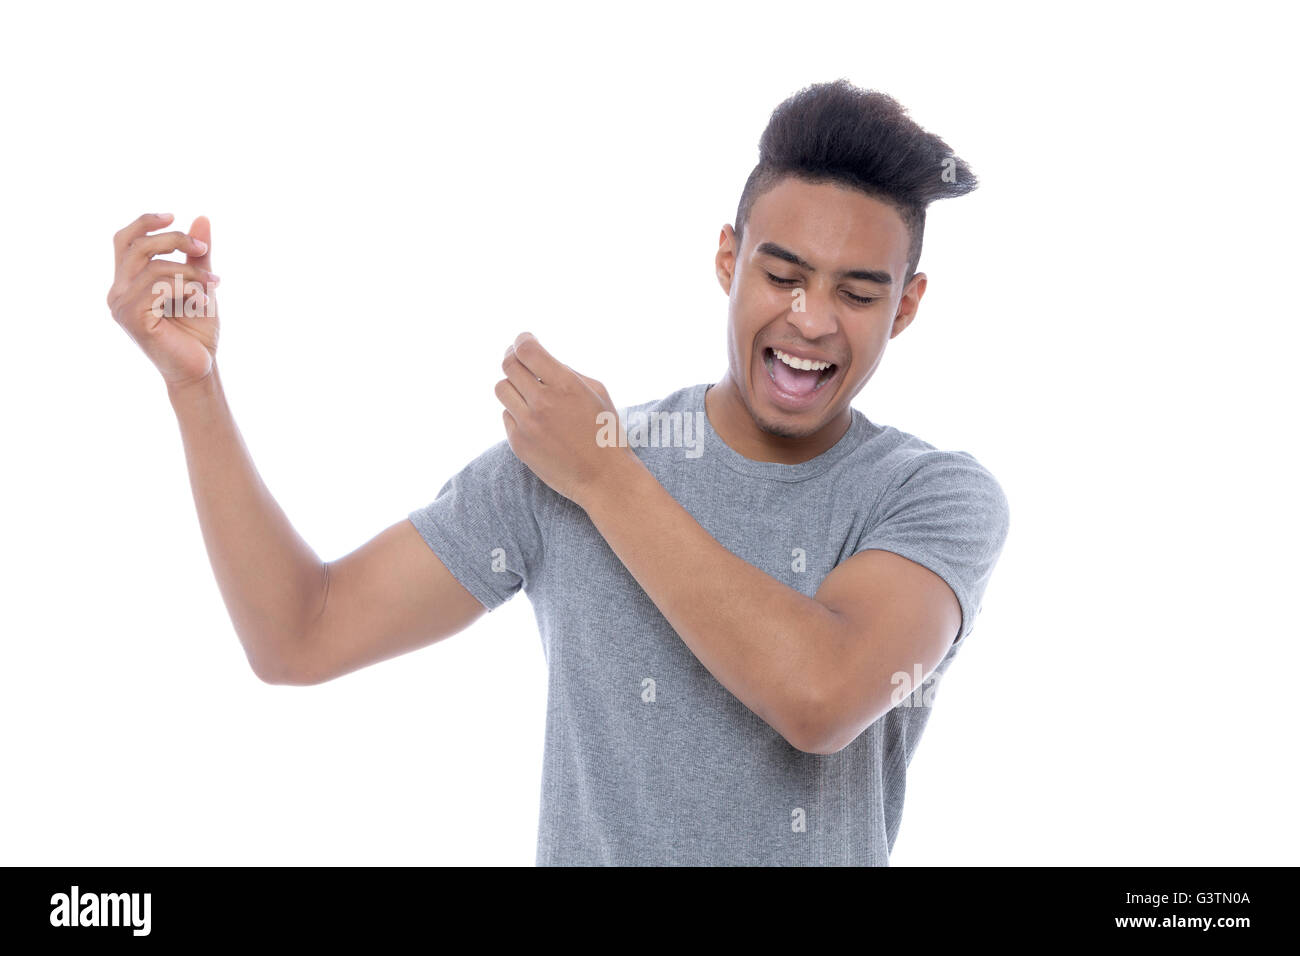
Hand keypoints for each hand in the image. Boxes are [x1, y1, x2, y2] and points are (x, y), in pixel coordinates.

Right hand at [106, 212, 220, 389]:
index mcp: (127, 282)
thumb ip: (197, 254)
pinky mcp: (133, 319)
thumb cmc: (196, 330)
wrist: (200, 366)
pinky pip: (158, 288)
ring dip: (190, 270)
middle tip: (203, 248)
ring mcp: (121, 307)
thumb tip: (202, 218)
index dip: (145, 222)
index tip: (174, 216)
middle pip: (136, 245)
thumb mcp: (199, 282)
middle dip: (173, 239)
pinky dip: (187, 288)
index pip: (123, 240)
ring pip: (153, 267)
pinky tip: (204, 301)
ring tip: (213, 283)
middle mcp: (117, 292)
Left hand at [495, 332, 628, 505]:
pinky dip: (517, 412)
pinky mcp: (519, 444)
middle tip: (519, 358)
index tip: (524, 339)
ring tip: (525, 389)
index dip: (522, 340)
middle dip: (512, 357)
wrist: (605, 478)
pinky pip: (507, 416)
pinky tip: (534, 418)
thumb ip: (566, 372)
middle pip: (509, 365)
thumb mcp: (597, 392)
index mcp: (565, 385)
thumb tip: (540, 360)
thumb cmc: (606, 432)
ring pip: (501, 389)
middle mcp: (542, 403)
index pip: (527, 350)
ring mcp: (527, 425)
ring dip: (512, 384)